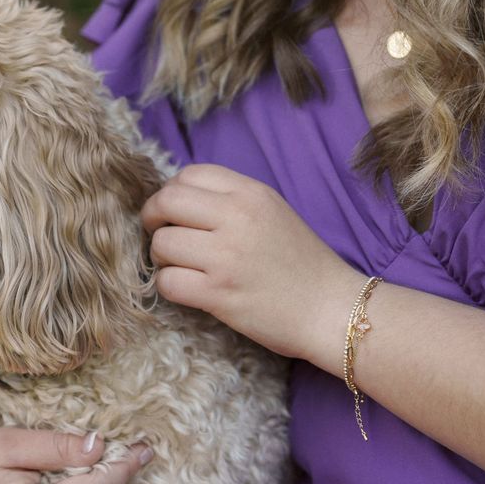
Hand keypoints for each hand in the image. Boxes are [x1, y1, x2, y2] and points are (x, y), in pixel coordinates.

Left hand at [142, 163, 349, 360]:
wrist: (331, 309)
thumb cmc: (303, 263)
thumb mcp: (273, 212)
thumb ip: (231, 200)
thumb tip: (180, 199)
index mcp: (251, 194)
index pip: (189, 174)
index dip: (171, 192)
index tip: (174, 212)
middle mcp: (237, 218)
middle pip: (166, 201)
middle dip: (153, 218)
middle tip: (161, 234)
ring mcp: (226, 257)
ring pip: (162, 243)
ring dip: (161, 256)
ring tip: (179, 265)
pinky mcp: (219, 294)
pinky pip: (167, 282)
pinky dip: (168, 285)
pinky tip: (186, 288)